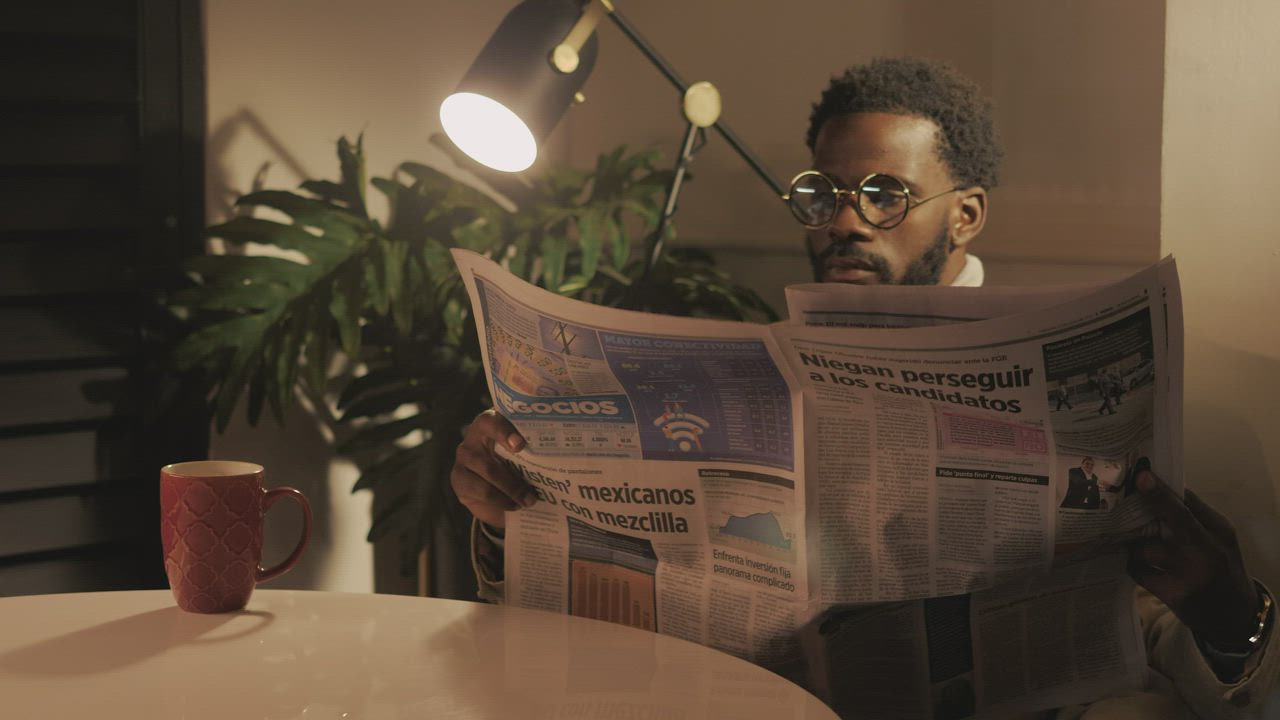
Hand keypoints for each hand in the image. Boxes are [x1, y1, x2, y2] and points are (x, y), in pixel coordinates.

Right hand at [450, 409, 534, 527]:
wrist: (496, 488)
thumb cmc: (517, 461)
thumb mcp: (524, 452)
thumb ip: (533, 449)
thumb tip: (560, 462)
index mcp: (491, 423)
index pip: (491, 422)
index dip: (504, 432)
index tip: (520, 445)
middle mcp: (473, 438)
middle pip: (489, 457)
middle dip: (513, 480)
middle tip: (533, 495)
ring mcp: (463, 459)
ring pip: (486, 475)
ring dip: (510, 491)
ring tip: (528, 502)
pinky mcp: (459, 480)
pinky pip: (480, 491)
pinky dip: (500, 500)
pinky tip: (513, 505)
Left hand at [1128, 469, 1259, 647]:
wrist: (1234, 615)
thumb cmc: (1222, 566)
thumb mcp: (1220, 538)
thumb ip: (1196, 514)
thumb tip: (1166, 485)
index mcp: (1219, 533)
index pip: (1189, 506)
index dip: (1162, 490)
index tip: (1142, 474)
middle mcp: (1208, 552)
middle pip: (1174, 520)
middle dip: (1151, 501)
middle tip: (1132, 488)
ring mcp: (1191, 576)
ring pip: (1146, 548)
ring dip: (1136, 545)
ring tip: (1138, 545)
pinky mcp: (1173, 595)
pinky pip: (1139, 571)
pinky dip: (1135, 565)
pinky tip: (1141, 565)